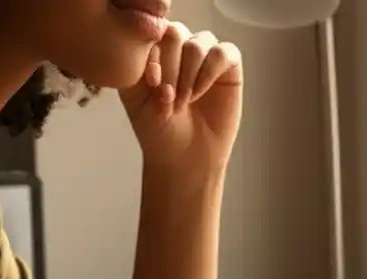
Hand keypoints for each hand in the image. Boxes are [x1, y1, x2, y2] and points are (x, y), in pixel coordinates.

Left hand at [120, 22, 243, 170]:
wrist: (186, 158)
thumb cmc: (159, 131)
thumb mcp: (138, 103)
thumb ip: (140, 76)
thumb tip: (156, 64)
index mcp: (152, 52)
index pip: (152, 33)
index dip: (152, 55)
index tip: (152, 84)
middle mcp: (178, 50)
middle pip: (176, 32)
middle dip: (171, 64)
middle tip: (170, 96)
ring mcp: (204, 58)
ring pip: (201, 41)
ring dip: (191, 71)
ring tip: (185, 99)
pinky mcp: (228, 69)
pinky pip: (225, 52)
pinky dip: (211, 71)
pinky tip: (200, 93)